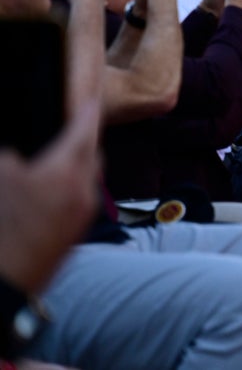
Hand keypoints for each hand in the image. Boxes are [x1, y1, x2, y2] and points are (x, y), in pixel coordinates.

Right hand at [0, 99, 99, 294]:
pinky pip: (80, 200)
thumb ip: (10, 157)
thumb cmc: (1, 228)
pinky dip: (71, 187)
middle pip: (92, 155)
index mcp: (66, 172)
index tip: (92, 95)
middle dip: (85, 138)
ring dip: (78, 165)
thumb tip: (18, 153)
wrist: (5, 286)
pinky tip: (50, 189)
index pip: (85, 129)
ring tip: (60, 155)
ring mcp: (81, 217)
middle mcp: (83, 192)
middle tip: (74, 125)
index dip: (87, 109)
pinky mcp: (72, 237)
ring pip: (88, 179)